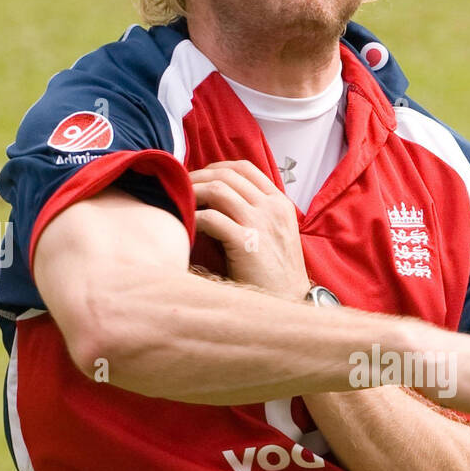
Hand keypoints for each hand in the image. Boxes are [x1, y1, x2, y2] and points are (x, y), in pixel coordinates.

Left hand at [189, 159, 309, 299]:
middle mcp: (271, 208)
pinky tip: (186, 225)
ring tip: (180, 203)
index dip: (216, 167)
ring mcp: (260, 223)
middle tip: (180, 188)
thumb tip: (218, 198)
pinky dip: (193, 217)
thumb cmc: (276, 274)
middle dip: (198, 177)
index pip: (244, 168)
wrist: (288, 303)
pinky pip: (211, 218)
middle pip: (227, 174)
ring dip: (193, 192)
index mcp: (279, 203)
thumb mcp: (275, 234)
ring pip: (217, 190)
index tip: (200, 177)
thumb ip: (256, 213)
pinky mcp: (246, 243)